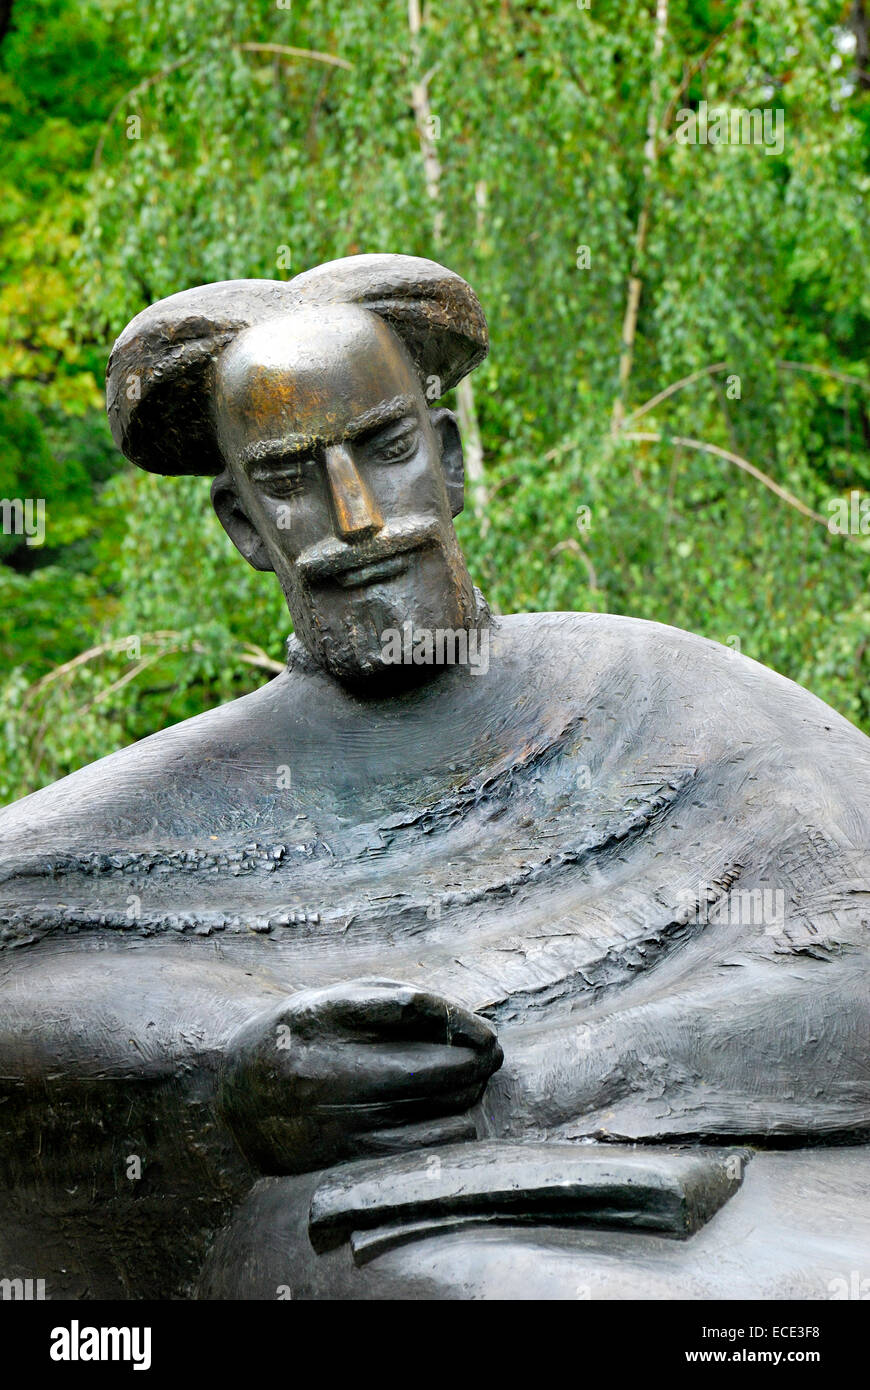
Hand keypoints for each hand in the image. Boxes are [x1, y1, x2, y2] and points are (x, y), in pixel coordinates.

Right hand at [218, 978, 502, 1172]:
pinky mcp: (338, 1156)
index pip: (409, 1007)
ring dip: (465, 1096)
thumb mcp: (333, 1000)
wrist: (234, 1094)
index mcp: (322, 1015)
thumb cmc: (302, 1037)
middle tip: (491, 1057)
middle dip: (473, 1062)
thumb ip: (391, 1000)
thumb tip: (462, 1021)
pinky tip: (452, 1118)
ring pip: (429, 1110)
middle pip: (426, 1066)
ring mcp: (329, 1116)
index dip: (457, 1021)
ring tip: (470, 1085)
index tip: (485, 1032)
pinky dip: (448, 1131)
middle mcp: (323, 1066)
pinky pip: (418, 1148)